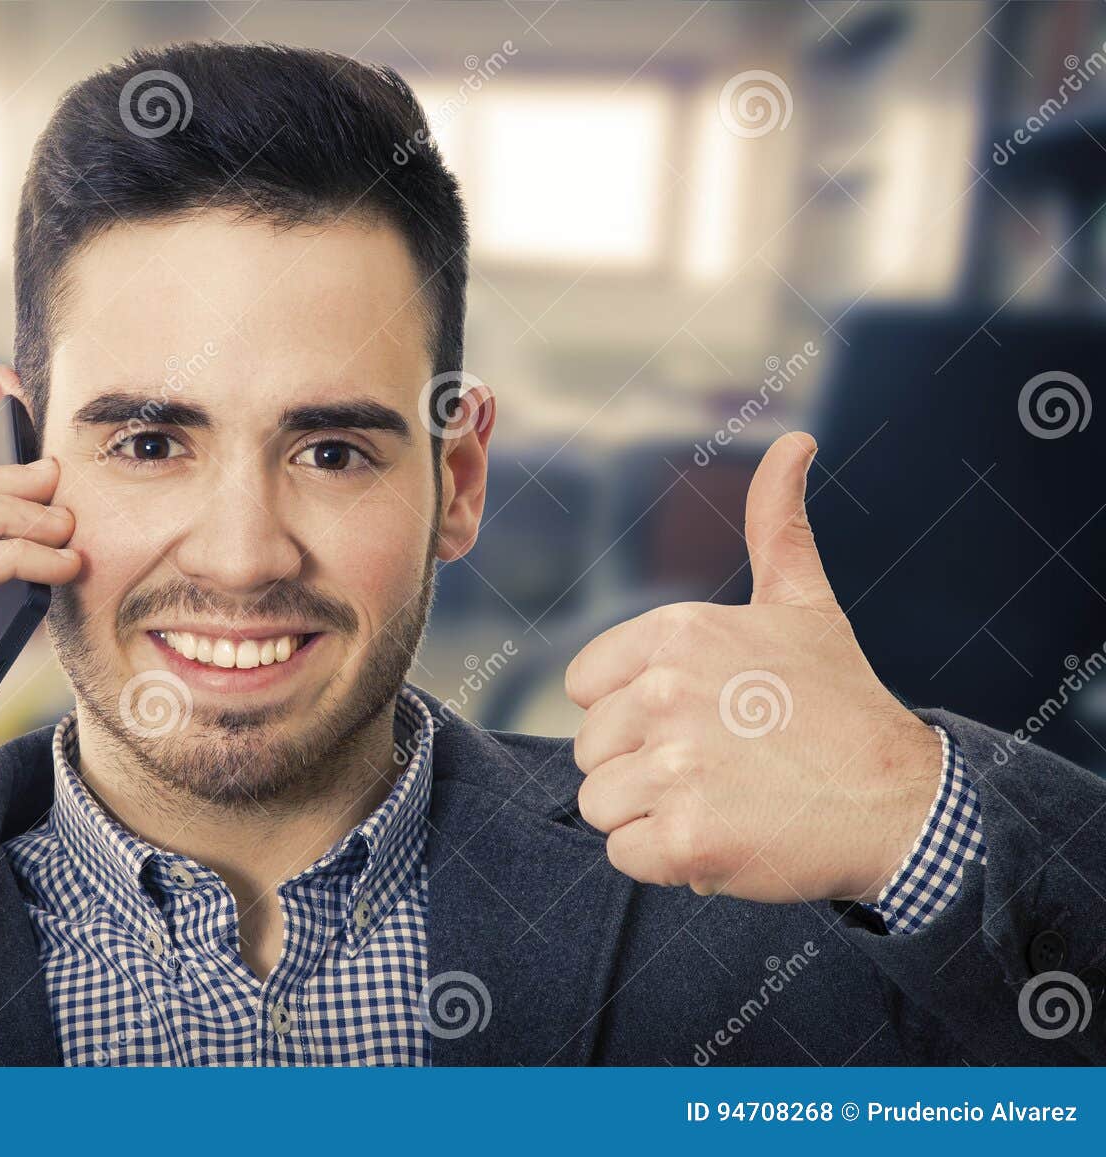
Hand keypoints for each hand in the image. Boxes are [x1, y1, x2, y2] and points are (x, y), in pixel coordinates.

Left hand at [565, 431, 943, 903]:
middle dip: (642, 767)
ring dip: (651, 816)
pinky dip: (664, 862)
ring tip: (721, 800)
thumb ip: (777, 525)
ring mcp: (674, 768)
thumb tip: (795, 443)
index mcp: (674, 633)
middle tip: (719, 765)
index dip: (630, 712)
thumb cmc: (841, 704)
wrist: (901, 801)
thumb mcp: (803, 604)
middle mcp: (665, 693)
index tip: (696, 718)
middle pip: (591, 748)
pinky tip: (721, 838)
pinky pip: (624, 854)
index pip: (585, 687)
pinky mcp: (686, 839)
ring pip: (602, 803)